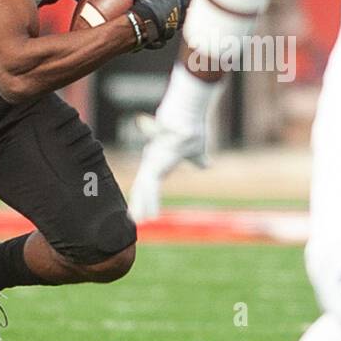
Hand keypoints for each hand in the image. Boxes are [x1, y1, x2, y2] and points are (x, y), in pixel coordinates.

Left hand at [127, 62, 218, 221]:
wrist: (188, 119)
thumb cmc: (192, 130)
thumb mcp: (196, 151)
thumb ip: (199, 160)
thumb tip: (207, 165)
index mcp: (159, 160)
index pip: (148, 181)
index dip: (144, 194)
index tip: (140, 207)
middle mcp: (152, 162)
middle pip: (142, 186)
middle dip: (138, 203)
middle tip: (133, 219)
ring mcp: (152, 163)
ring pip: (144, 189)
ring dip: (142, 206)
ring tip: (139, 221)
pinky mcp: (154, 165)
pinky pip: (150, 188)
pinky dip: (150, 202)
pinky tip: (149, 215)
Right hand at [128, 0, 201, 49]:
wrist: (140, 23)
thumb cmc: (142, 1)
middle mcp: (179, 9)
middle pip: (191, 3)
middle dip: (192, 0)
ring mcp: (174, 24)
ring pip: (179, 21)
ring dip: (176, 19)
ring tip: (171, 18)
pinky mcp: (165, 36)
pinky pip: (164, 35)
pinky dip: (160, 34)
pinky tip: (156, 33)